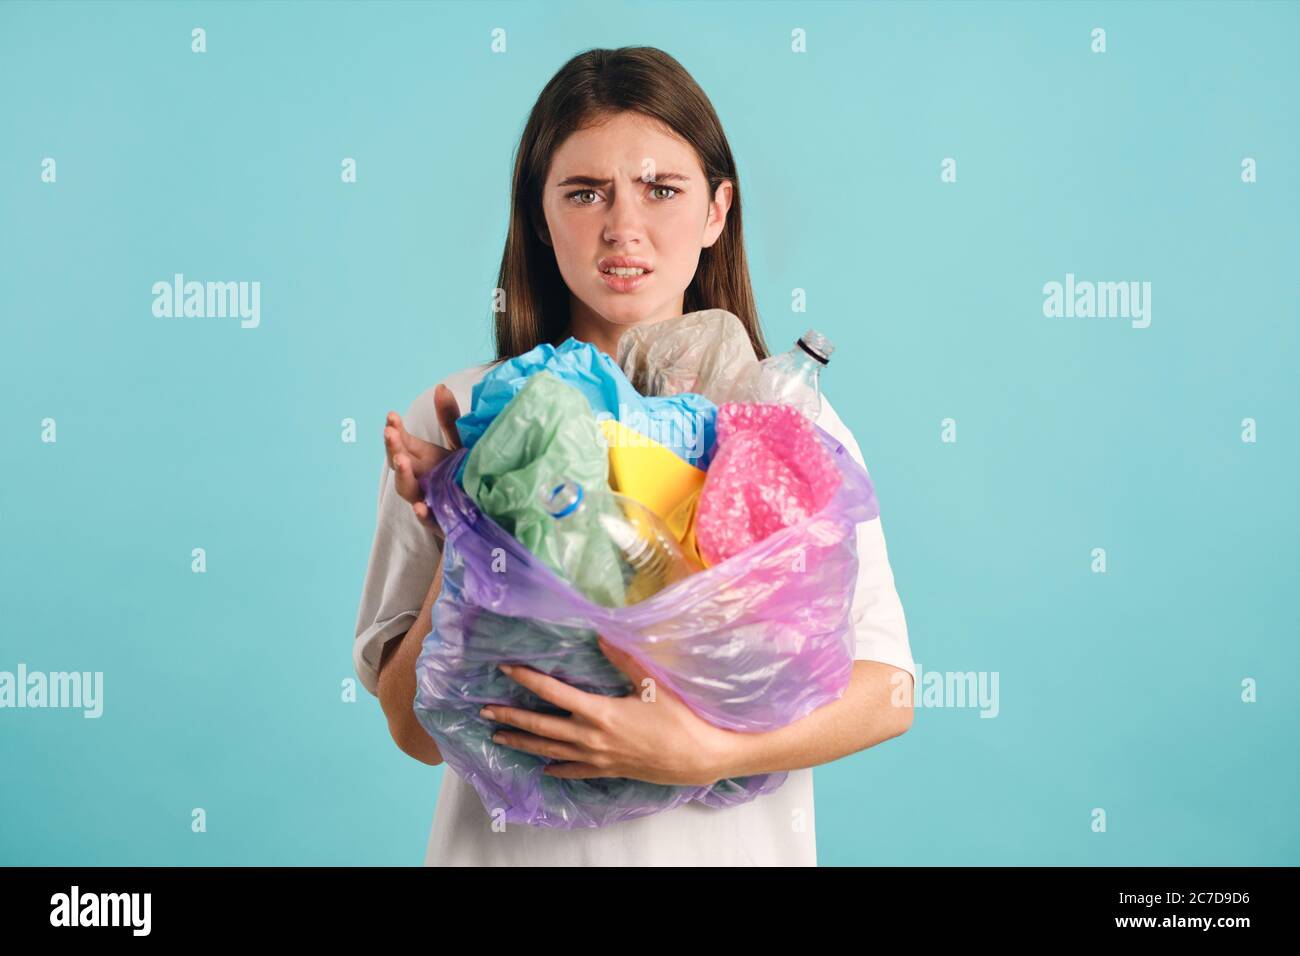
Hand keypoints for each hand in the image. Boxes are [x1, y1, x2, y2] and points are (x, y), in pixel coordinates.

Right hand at [384, 384, 461, 525]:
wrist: (487, 512)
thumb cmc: (468, 474)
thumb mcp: (461, 444)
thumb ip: (450, 419)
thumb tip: (440, 388)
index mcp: (424, 457)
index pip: (402, 441)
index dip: (395, 429)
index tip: (391, 416)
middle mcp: (421, 477)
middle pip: (400, 463)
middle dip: (393, 447)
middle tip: (390, 433)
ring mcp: (427, 498)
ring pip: (408, 489)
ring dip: (403, 476)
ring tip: (401, 461)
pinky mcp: (442, 521)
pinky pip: (430, 520)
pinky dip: (423, 514)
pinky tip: (420, 507)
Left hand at [480, 636, 740, 787]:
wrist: (698, 757)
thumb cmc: (678, 719)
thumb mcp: (652, 684)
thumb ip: (624, 659)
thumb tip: (601, 634)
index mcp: (599, 713)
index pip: (553, 694)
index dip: (527, 679)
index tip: (506, 668)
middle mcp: (592, 738)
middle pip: (542, 727)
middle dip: (511, 717)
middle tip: (484, 711)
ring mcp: (598, 758)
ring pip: (551, 751)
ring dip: (524, 743)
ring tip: (500, 736)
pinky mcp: (609, 770)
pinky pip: (575, 771)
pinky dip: (557, 768)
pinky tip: (544, 768)